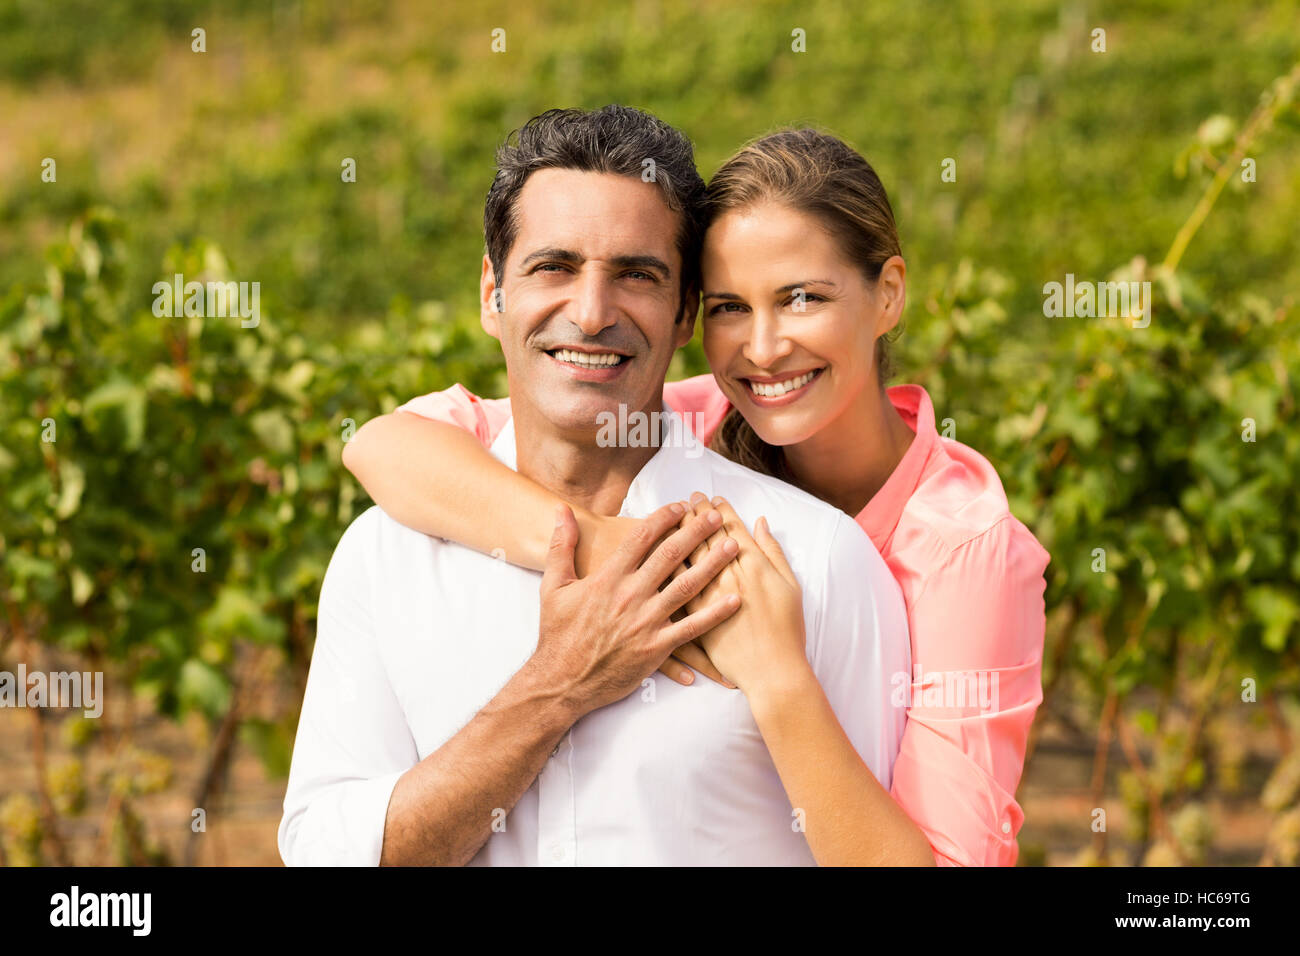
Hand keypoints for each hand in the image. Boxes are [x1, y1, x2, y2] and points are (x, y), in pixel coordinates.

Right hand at [531, 501, 740, 716]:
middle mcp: (630, 596)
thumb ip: (561, 545)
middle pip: (671, 555)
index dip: (664, 517)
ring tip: (732, 547)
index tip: (682, 506)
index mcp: (608, 578)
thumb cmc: (557, 634)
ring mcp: (645, 622)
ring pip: (687, 587)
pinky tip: (734, 600)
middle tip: (716, 517)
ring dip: (713, 565)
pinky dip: (714, 615)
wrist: (560, 681)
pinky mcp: (655, 649)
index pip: (641, 537)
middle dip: (696, 532)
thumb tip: (560, 510)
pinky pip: (691, 630)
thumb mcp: (553, 586)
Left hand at [681, 493, 807, 691]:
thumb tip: (761, 523)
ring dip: (678, 533)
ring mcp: (707, 595)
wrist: (772, 672)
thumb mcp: (790, 586)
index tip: (711, 497)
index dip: (720, 510)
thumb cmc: (787, 631)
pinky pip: (674, 585)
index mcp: (753, 565)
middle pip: (706, 536)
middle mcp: (727, 575)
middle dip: (696, 514)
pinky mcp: (693, 616)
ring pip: (686, 555)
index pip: (732, 527)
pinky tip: (657, 554)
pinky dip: (666, 566)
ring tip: (672, 517)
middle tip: (688, 499)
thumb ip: (773, 551)